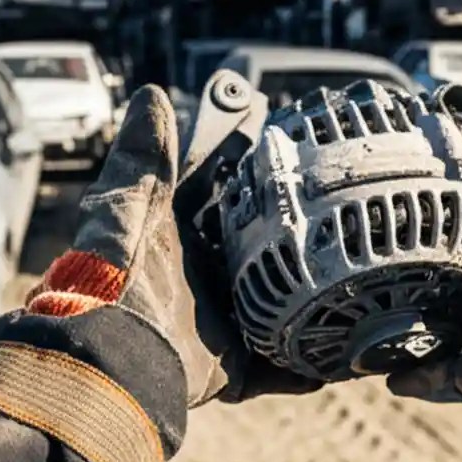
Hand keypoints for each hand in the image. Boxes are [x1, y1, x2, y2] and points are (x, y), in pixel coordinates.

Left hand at [27, 85, 320, 406]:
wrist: (109, 359)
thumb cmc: (113, 279)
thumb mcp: (130, 206)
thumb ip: (144, 155)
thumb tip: (151, 94)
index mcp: (176, 234)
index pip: (220, 191)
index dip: (251, 169)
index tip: (288, 145)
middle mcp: (199, 276)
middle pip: (255, 246)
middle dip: (291, 233)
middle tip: (340, 209)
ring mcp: (217, 322)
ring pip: (273, 304)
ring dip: (305, 297)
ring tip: (351, 280)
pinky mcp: (229, 366)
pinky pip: (276, 366)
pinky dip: (303, 366)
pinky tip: (337, 356)